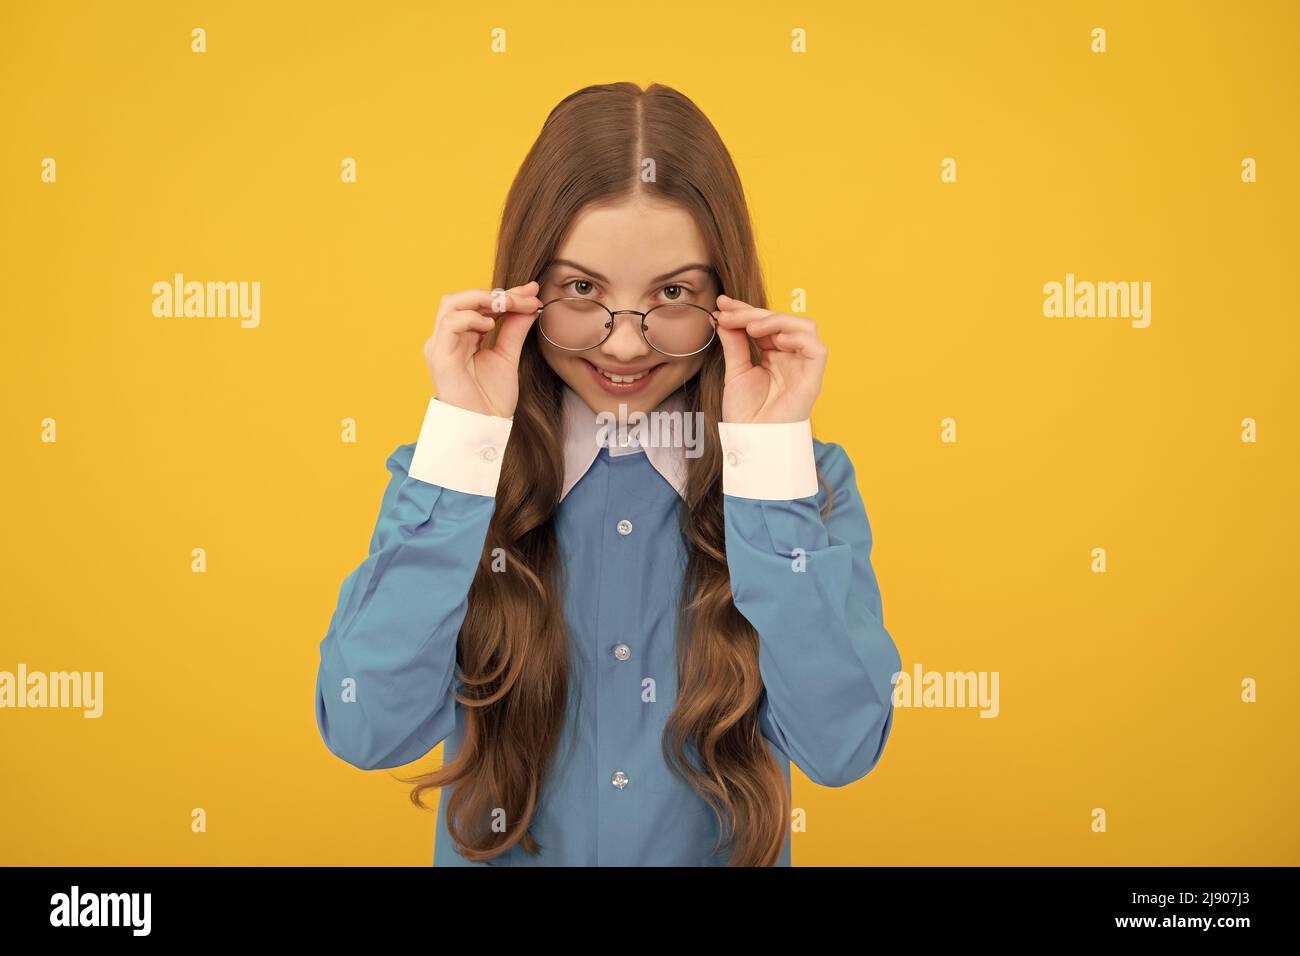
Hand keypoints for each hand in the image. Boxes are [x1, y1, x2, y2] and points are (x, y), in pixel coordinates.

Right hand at [423, 281, 542, 416]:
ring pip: (451, 304)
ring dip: (482, 299)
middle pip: (463, 298)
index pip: (479, 305)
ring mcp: (440, 345)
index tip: (533, 293)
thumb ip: (515, 328)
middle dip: (496, 294)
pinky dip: (470, 318)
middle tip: (524, 298)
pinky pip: (449, 324)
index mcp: (462, 337)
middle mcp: (448, 338)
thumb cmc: (492, 398)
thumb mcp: (508, 355)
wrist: (485, 427)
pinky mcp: (439, 356)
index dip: (506, 295)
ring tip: (507, 306)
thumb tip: (530, 302)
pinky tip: (489, 325)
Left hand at [713, 294, 826, 423]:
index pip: (764, 324)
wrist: (751, 439)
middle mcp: (791, 357)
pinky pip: (817, 348)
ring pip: (803, 326)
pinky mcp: (813, 377)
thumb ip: (734, 343)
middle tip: (728, 313)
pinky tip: (773, 338)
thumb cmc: (745, 413)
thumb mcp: (735, 371)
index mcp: (773, 355)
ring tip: (750, 326)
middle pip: (782, 321)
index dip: (745, 311)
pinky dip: (798, 336)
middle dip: (754, 312)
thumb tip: (724, 316)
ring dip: (776, 320)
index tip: (722, 304)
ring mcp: (803, 365)